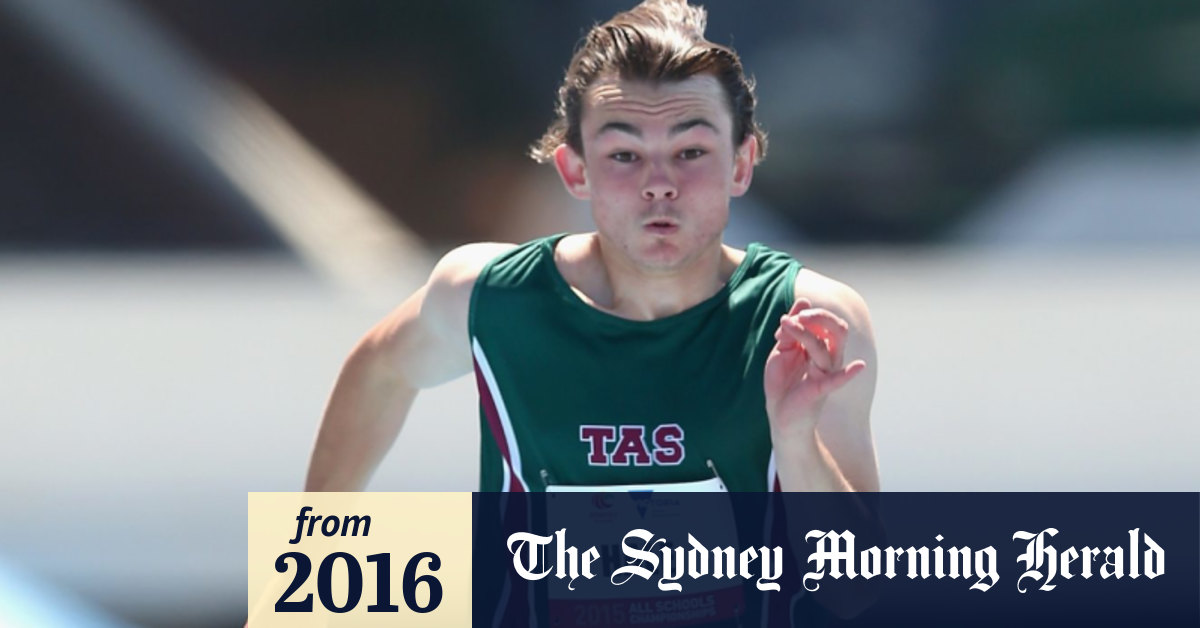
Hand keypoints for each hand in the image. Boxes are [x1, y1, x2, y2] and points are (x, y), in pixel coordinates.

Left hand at [764, 299, 865, 433]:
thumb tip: (803, 301)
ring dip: (805, 333)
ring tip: (786, 326)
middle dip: (819, 316)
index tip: (784, 323)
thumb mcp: (782, 350)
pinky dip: (848, 374)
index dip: (804, 315)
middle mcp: (828, 358)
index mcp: (821, 347)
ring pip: (825, 347)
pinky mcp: (821, 389)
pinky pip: (837, 381)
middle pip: (837, 330)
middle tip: (798, 316)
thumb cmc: (784, 382)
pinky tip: (859, 366)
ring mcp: (826, 373)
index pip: (824, 322)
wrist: (778, 413)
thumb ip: (791, 329)